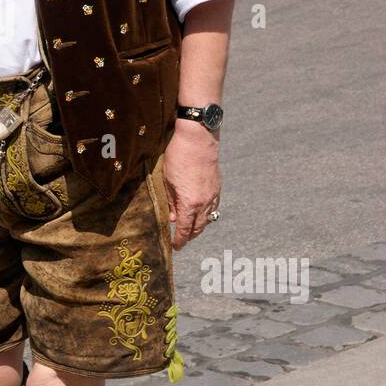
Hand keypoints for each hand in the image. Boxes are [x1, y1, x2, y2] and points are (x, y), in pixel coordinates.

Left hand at [162, 120, 221, 249]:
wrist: (198, 138)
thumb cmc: (178, 157)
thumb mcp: (167, 180)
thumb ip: (170, 202)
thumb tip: (174, 218)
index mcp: (190, 203)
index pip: (185, 229)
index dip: (180, 240)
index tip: (176, 247)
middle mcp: (204, 202)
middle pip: (199, 227)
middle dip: (190, 236)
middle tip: (182, 240)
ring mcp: (213, 194)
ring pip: (208, 218)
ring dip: (199, 226)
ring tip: (190, 228)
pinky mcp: (218, 186)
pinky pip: (214, 207)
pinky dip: (207, 214)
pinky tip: (201, 212)